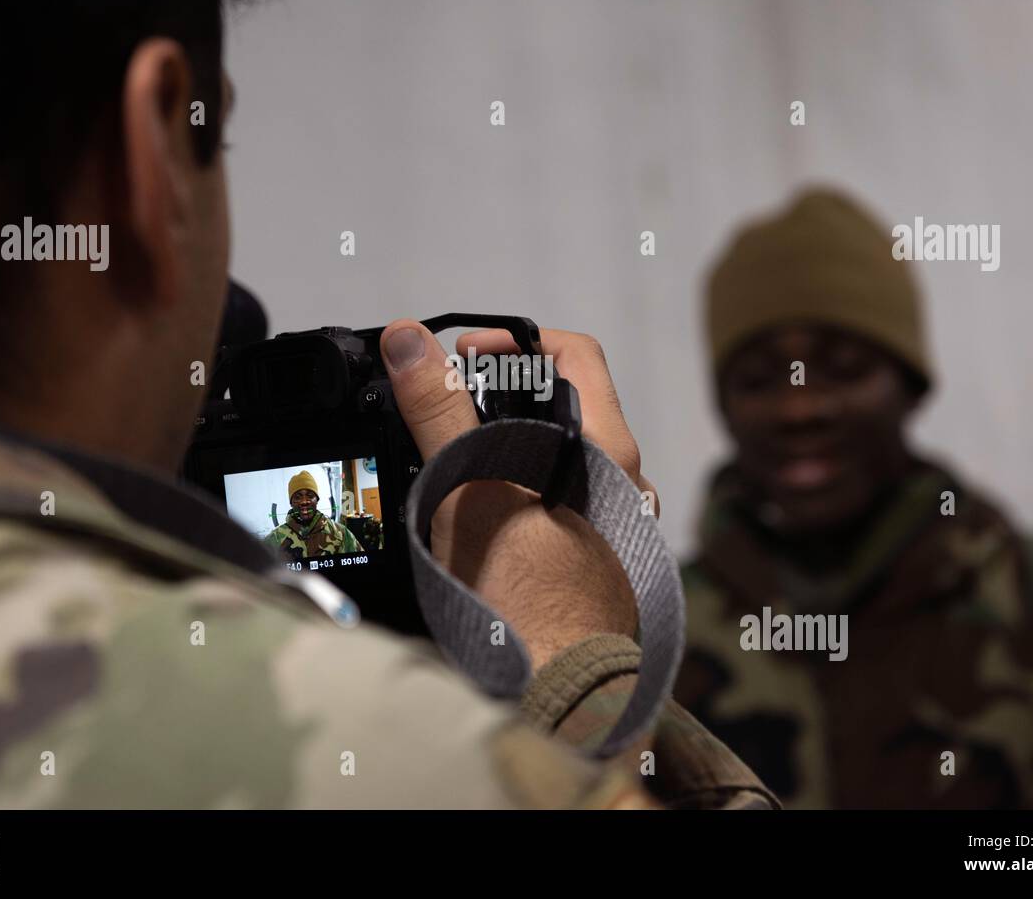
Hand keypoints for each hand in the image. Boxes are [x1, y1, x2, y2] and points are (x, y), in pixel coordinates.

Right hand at [380, 320, 656, 668]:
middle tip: (450, 403)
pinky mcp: (597, 557)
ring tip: (456, 456)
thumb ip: (439, 407)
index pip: (575, 353)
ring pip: (562, 453)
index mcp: (606, 448)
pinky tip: (480, 511)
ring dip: (511, 440)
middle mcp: (623, 481)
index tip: (462, 355)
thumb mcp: (468, 486)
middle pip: (567, 401)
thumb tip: (408, 340)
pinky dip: (521, 485)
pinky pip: (561, 498)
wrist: (555, 692)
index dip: (514, 340)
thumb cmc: (523, 597)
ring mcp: (615, 523)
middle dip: (504, 391)